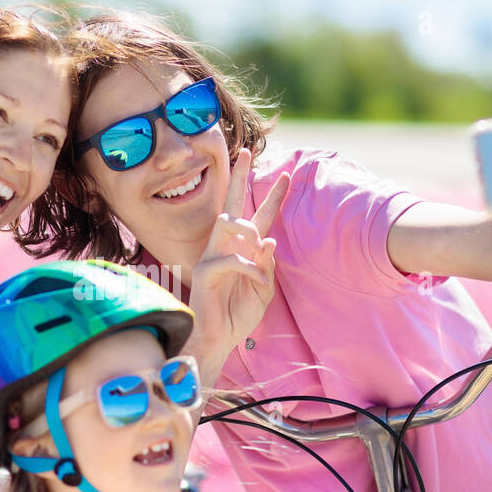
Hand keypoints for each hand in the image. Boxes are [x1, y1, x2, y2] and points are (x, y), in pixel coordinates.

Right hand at [187, 148, 289, 381]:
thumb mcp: (263, 291)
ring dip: (248, 231)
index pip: (259, 217)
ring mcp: (212, 257)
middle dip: (239, 178)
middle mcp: (225, 248)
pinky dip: (250, 268)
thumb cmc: (237, 316)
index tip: (287, 175)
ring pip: (228, 224)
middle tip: (246, 152)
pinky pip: (231, 259)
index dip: (273, 197)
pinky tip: (256, 281)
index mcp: (242, 251)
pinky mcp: (204, 272)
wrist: (216, 339)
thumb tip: (270, 241)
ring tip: (258, 245)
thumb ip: (268, 267)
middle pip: (232, 205)